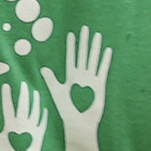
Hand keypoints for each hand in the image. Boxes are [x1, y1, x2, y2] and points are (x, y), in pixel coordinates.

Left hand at [40, 25, 113, 140]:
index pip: (71, 57)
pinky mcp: (100, 85)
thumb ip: (51, 80)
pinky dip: (105, 60)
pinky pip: (103, 69)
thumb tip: (43, 68)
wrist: (79, 122)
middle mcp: (81, 76)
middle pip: (83, 54)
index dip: (71, 46)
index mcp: (70, 76)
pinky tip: (107, 50)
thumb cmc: (66, 110)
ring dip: (95, 47)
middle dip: (84, 41)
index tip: (71, 34)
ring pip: (93, 59)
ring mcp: (91, 79)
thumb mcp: (57, 92)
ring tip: (97, 35)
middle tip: (86, 28)